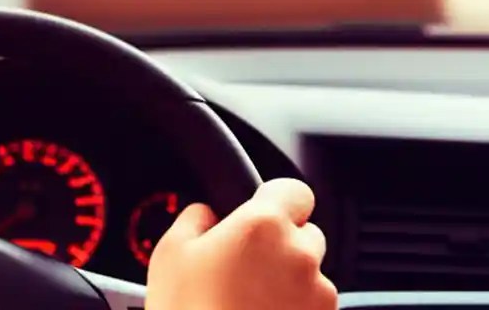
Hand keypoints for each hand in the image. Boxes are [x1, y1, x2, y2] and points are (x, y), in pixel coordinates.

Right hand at [146, 178, 336, 309]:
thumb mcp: (170, 253)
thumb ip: (196, 217)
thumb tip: (208, 213)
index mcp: (263, 226)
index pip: (295, 190)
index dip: (276, 200)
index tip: (260, 213)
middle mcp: (299, 255)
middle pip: (306, 233)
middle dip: (282, 245)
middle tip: (245, 268)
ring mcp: (317, 295)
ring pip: (312, 274)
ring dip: (289, 281)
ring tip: (249, 303)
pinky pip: (313, 307)